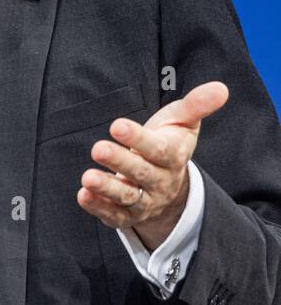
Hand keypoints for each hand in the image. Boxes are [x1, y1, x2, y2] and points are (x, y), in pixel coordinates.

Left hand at [77, 81, 228, 250]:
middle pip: (142, 173)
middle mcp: (160, 182)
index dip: (139, 138)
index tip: (117, 125)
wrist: (170, 184)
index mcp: (174, 157)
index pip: (158, 150)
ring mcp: (145, 201)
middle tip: (98, 148)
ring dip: (107, 189)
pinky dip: (99, 208)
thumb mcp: (184, 122)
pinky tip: (83, 196)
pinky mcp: (128, 215)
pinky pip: (115, 216)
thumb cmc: (170, 142)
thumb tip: (221, 88)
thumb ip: (197, 105)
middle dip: (120, 162)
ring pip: (128, 198)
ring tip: (87, 178)